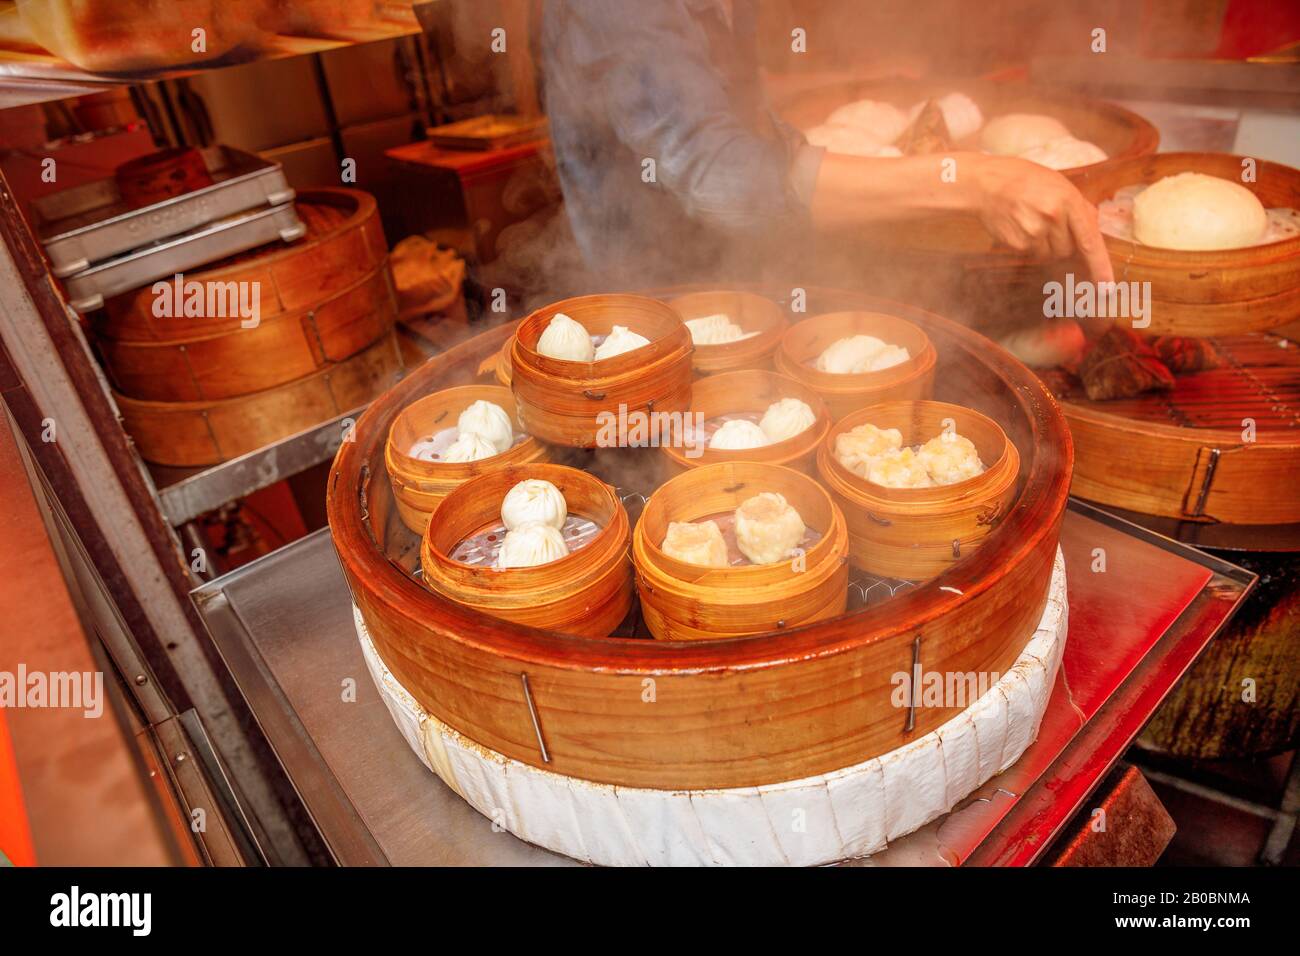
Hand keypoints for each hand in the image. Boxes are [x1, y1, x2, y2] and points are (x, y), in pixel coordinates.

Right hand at [970, 155, 1113, 282]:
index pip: (1089, 240)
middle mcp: (1052, 218)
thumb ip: (1079, 206)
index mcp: (1068, 200)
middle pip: (1069, 250)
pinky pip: (1032, 254)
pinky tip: (1020, 227)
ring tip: (1032, 222)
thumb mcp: (1058, 184)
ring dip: (1046, 245)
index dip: (1100, 266)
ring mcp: (1033, 233)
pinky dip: (1030, 245)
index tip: (1107, 287)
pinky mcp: (1017, 244)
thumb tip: (1094, 229)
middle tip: (1049, 224)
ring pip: (1050, 255)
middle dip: (1064, 243)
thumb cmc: (1025, 180)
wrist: (987, 184)